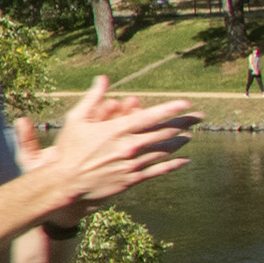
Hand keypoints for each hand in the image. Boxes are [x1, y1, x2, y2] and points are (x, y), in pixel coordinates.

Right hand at [30, 74, 198, 207]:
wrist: (65, 183)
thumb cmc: (69, 149)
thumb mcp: (76, 120)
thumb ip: (92, 98)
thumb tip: (102, 79)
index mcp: (117, 130)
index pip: (150, 116)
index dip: (170, 109)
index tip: (186, 103)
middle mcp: (129, 147)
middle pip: (164, 133)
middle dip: (184, 122)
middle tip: (198, 117)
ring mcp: (133, 164)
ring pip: (164, 151)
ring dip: (179, 142)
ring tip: (189, 136)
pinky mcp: (132, 179)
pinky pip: (158, 170)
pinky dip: (173, 164)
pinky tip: (183, 160)